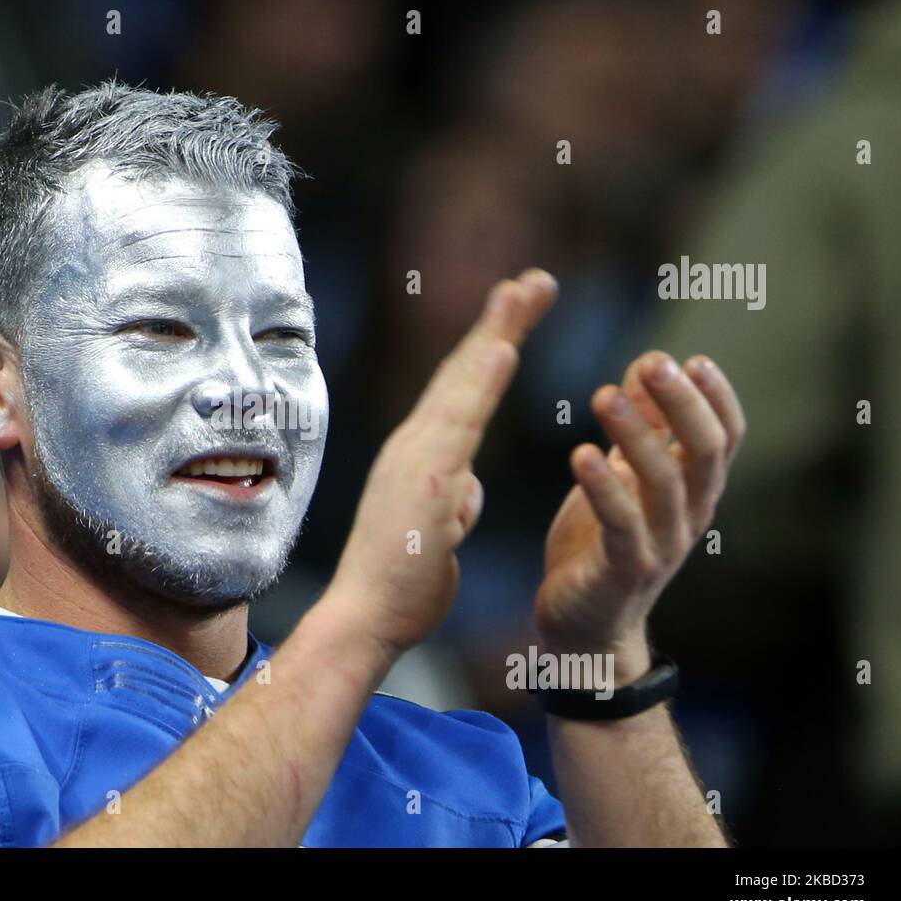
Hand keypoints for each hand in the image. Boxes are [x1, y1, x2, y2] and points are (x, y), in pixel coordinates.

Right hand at [327, 270, 556, 656]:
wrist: (365, 620)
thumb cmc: (401, 583)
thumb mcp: (441, 534)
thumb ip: (454, 502)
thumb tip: (467, 486)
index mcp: (423, 456)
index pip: (464, 391)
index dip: (492, 346)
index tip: (521, 311)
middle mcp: (415, 446)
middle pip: (462, 372)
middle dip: (500, 321)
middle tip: (535, 280)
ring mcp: (416, 459)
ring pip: (460, 385)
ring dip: (494, 333)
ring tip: (524, 293)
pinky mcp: (423, 481)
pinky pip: (458, 423)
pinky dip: (481, 382)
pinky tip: (503, 349)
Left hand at [534, 352, 745, 679]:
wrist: (584, 628)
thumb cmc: (602, 545)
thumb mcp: (624, 477)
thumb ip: (641, 426)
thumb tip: (648, 363)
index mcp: (694, 492)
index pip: (725, 438)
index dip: (716, 398)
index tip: (692, 359)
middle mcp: (688, 516)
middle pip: (704, 452)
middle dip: (683, 404)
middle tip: (656, 363)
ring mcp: (661, 545)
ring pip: (664, 483)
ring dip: (636, 434)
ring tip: (602, 395)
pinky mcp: (623, 570)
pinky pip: (620, 524)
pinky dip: (603, 488)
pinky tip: (581, 454)